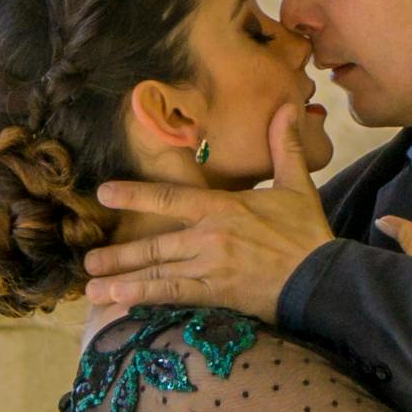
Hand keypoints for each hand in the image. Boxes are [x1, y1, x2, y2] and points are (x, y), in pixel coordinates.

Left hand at [82, 98, 333, 318]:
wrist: (323, 279)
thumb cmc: (308, 234)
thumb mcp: (297, 186)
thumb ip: (285, 147)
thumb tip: (286, 107)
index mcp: (223, 207)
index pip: (169, 198)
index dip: (134, 194)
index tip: (103, 193)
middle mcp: (209, 235)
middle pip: (154, 241)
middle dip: (118, 252)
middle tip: (88, 258)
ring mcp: (210, 266)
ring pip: (157, 270)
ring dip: (121, 279)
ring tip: (92, 286)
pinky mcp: (216, 294)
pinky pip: (172, 296)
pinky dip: (143, 298)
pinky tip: (118, 304)